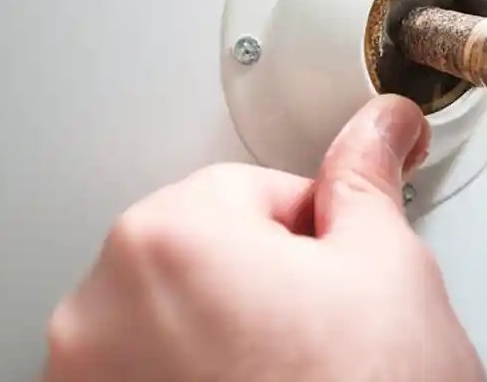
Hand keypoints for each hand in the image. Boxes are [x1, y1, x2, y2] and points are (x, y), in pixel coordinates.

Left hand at [43, 96, 483, 381]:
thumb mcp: (389, 271)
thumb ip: (367, 180)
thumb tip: (380, 128)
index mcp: (168, 237)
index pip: (253, 191)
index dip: (315, 238)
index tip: (336, 281)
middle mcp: (97, 311)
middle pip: (203, 255)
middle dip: (264, 286)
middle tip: (318, 341)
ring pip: (170, 321)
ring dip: (222, 339)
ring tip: (286, 380)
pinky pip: (143, 377)